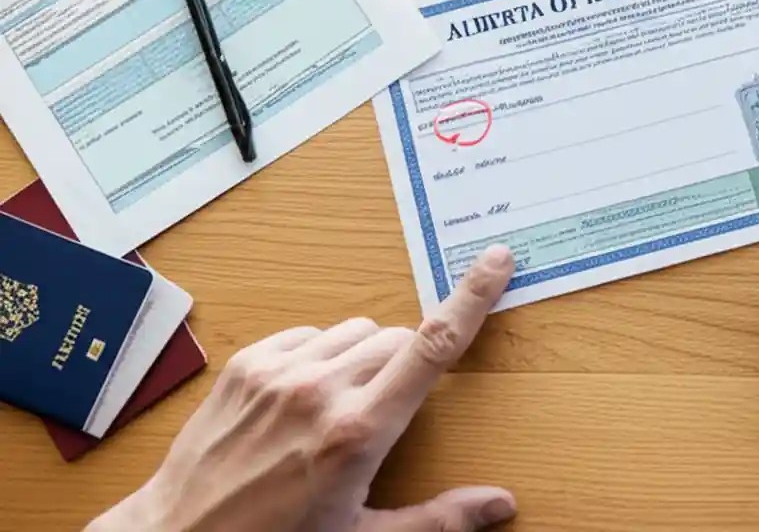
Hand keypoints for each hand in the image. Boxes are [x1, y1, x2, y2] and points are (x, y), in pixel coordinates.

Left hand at [88, 246, 517, 531]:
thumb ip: (438, 520)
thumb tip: (501, 504)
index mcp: (357, 431)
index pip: (431, 348)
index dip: (471, 299)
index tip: (495, 262)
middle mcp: (319, 389)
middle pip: (397, 338)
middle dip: (410, 361)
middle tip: (392, 409)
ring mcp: (278, 371)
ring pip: (354, 331)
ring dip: (366, 356)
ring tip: (346, 406)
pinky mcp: (247, 364)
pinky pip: (308, 333)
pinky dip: (321, 354)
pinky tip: (308, 395)